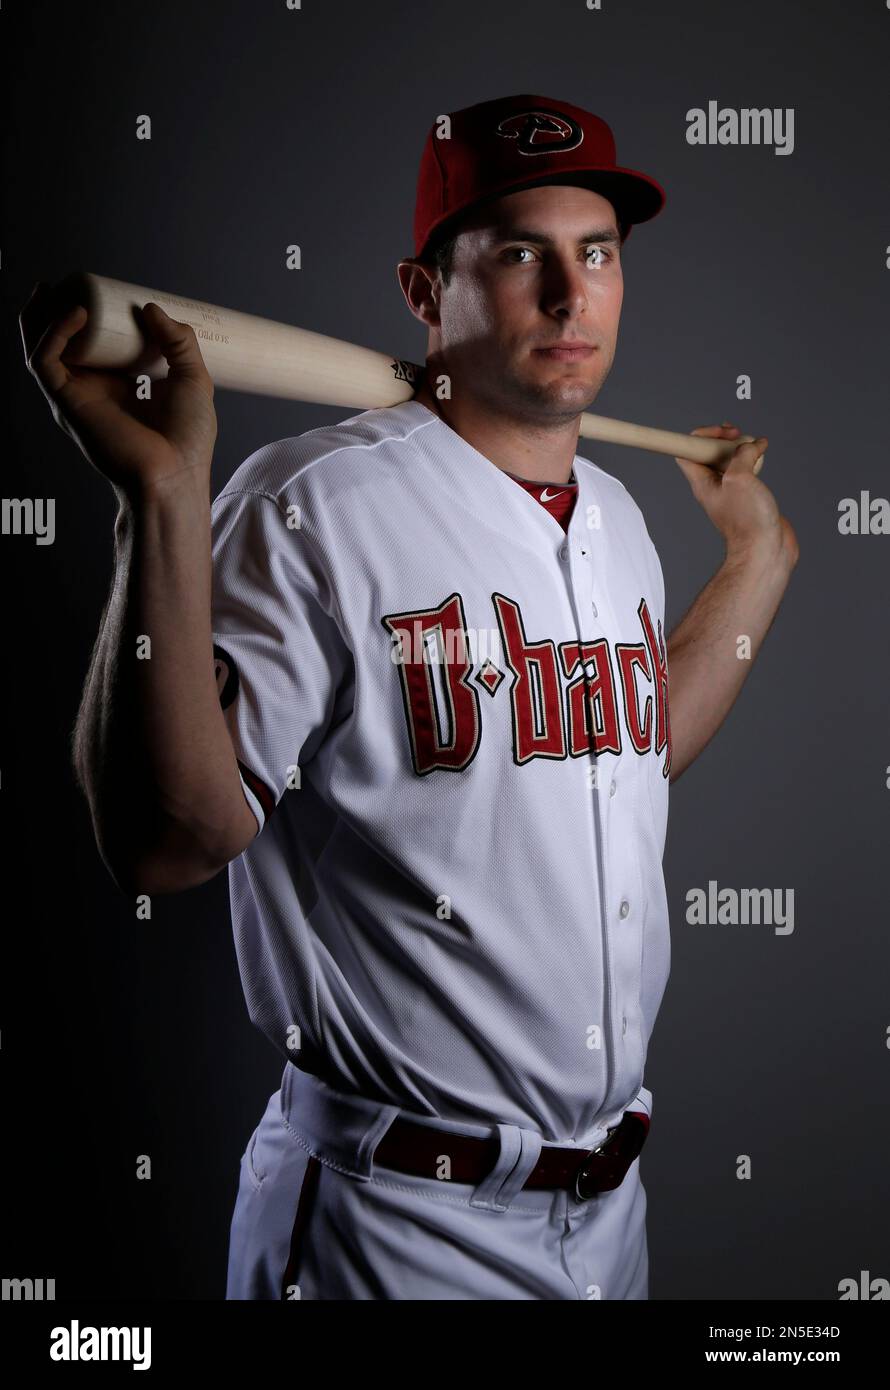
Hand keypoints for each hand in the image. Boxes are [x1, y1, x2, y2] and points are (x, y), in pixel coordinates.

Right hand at [19, 282, 217, 499]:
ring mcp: (76, 397)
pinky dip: (53, 334)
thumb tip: (150, 307)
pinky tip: (75, 314)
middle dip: (54, 311)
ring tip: (52, 289)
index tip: (102, 290)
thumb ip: (179, 342)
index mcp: (118, 386)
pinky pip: (45, 363)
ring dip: (41, 317)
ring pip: (41, 349)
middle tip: (68, 282)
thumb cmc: (188, 439)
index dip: (90, 317)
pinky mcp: (67, 404)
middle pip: (60, 344)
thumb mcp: (193, 378)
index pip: (94, 345)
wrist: (176, 474)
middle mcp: (91, 390)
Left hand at [673, 422, 798, 567]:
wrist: (765, 550)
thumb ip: (742, 455)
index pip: (687, 453)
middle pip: (709, 453)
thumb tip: (753, 444)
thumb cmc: (748, 523)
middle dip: (722, 438)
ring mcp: (731, 492)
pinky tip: (762, 455)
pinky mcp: (748, 496)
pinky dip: (753, 458)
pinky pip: (746, 470)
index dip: (700, 437)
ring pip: (729, 461)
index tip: (719, 432)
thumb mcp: (740, 478)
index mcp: (703, 483)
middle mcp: (714, 486)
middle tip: (737, 435)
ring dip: (740, 447)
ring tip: (753, 444)